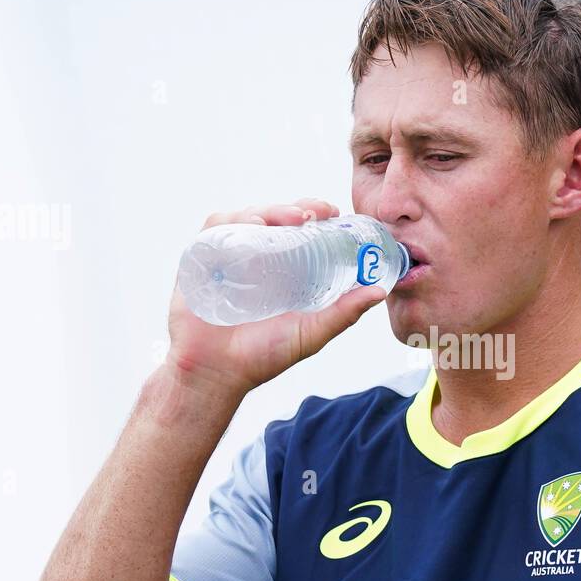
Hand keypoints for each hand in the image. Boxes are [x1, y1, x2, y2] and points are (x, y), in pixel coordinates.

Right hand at [166, 199, 386, 397]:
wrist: (216, 373)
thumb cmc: (262, 356)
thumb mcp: (311, 332)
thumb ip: (343, 313)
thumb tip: (380, 292)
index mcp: (282, 267)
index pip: (299, 228)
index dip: (316, 213)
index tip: (334, 213)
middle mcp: (255, 256)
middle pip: (275, 216)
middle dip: (297, 207)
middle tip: (316, 212)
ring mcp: (227, 254)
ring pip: (248, 216)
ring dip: (271, 210)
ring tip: (292, 219)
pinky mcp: (200, 257)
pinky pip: (215, 227)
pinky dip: (233, 220)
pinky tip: (253, 226)